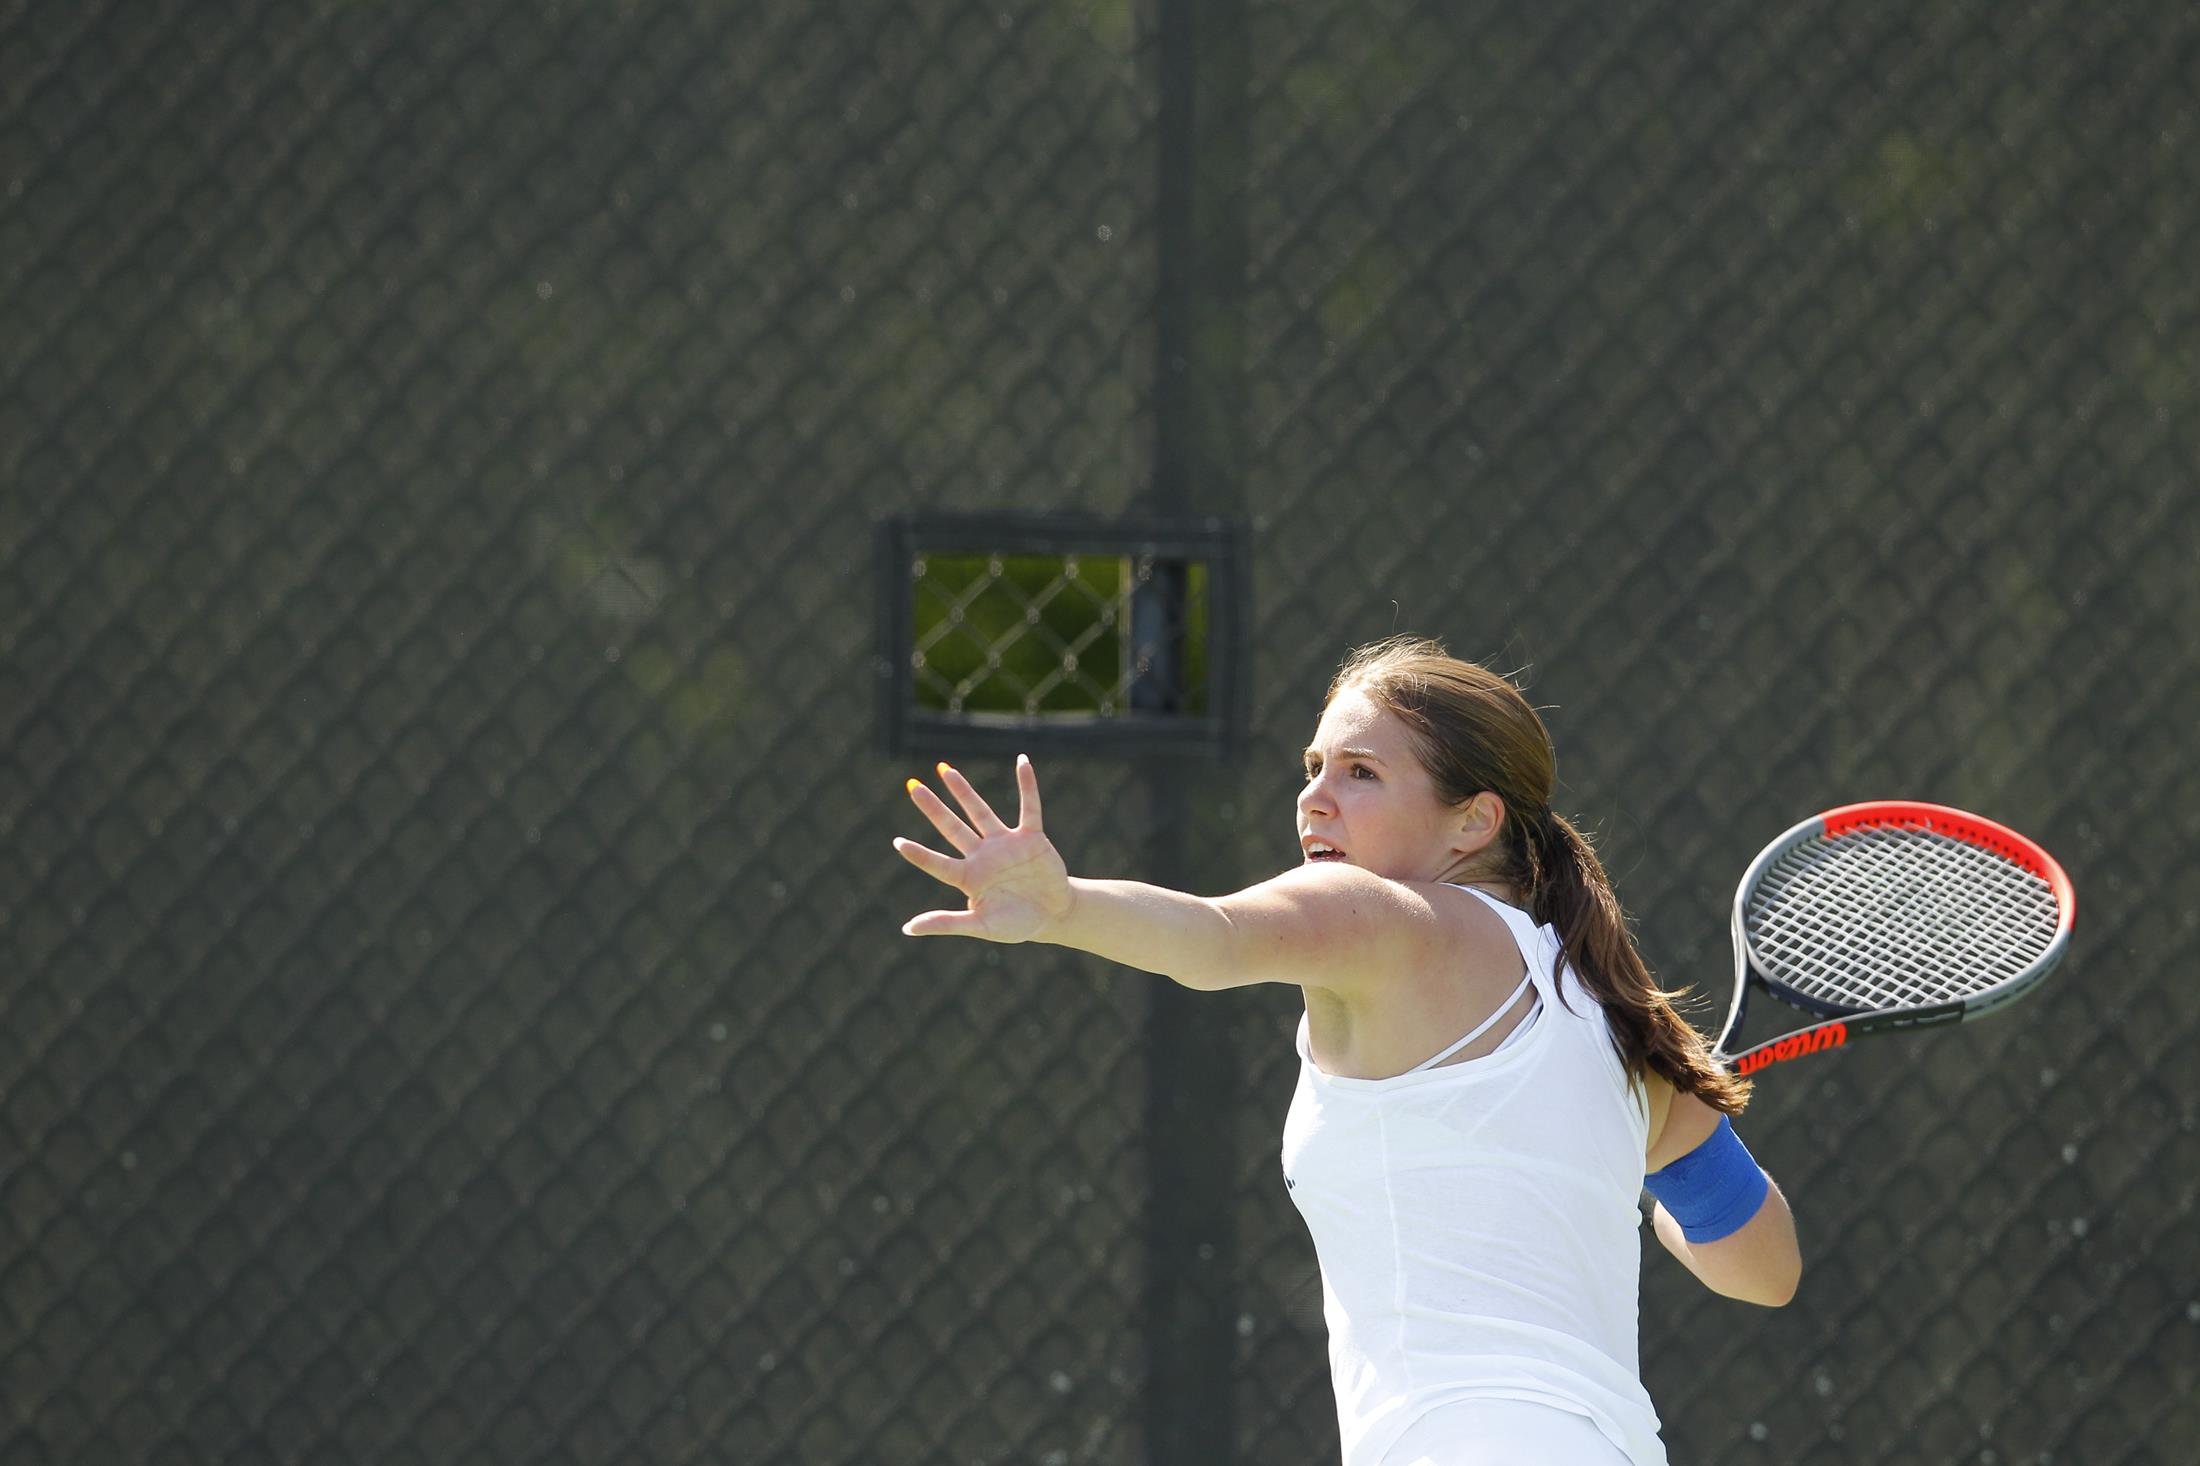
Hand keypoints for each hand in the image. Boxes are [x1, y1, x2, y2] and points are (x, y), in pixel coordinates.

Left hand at [894, 755, 1071, 942]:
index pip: (938, 864)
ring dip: (963, 791)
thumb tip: (907, 928)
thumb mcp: (982, 927)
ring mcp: (1006, 843)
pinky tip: (1022, 761)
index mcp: (969, 878)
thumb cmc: (1016, 924)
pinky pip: (1030, 807)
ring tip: (945, 770)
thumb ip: (947, 923)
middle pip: (952, 827)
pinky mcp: (1031, 837)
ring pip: (980, 812)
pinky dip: (1028, 785)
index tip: (897, 842)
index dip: (919, 855)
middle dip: (933, 807)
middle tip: (912, 786)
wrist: (1053, 915)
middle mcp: (982, 855)